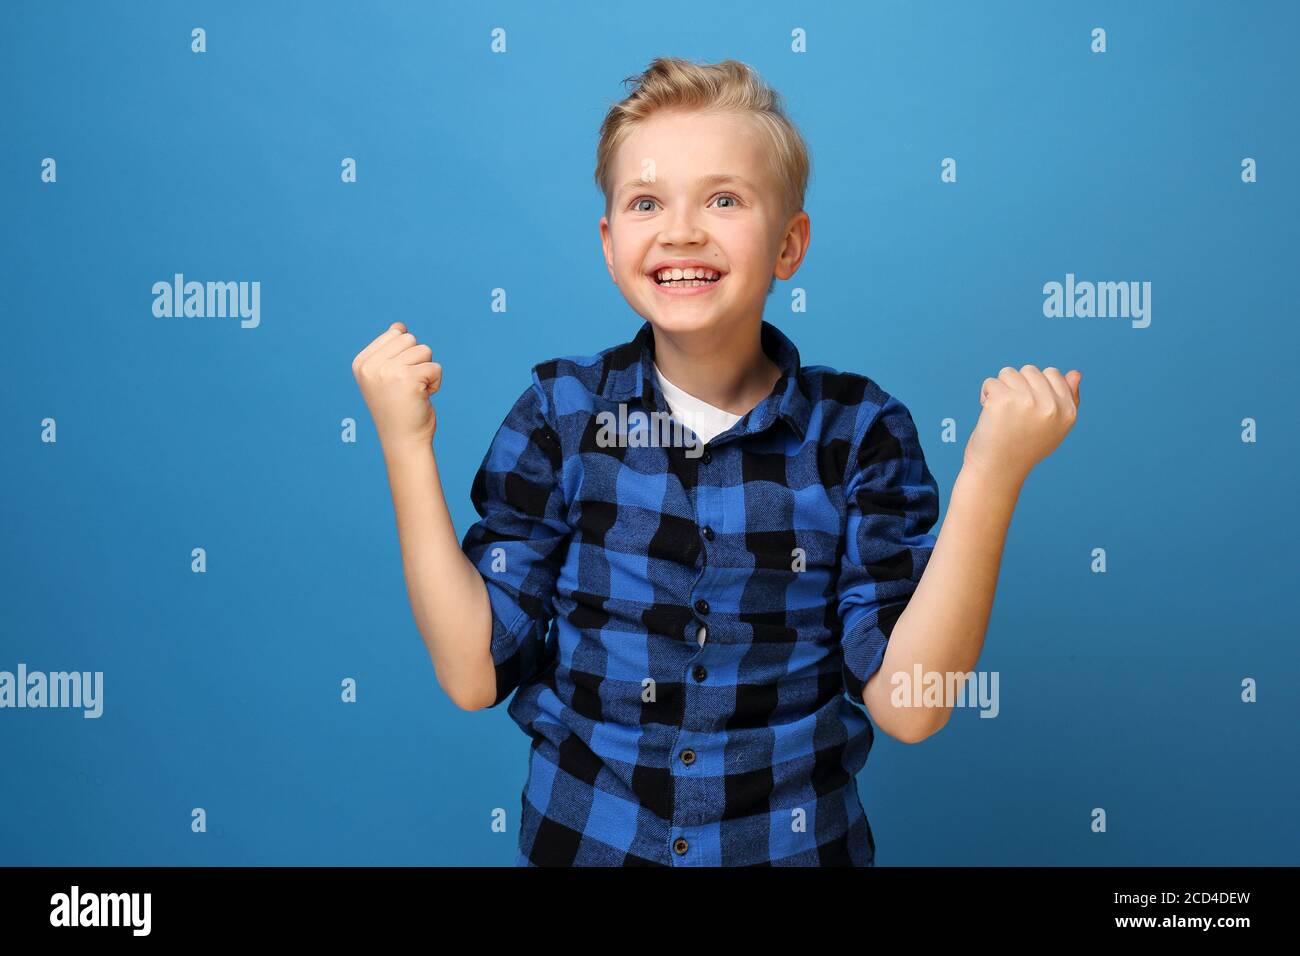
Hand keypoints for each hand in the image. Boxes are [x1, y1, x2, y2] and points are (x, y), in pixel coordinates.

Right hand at [351, 322, 441, 449]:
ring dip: (427, 371)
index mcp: (361, 363)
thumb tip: (399, 326)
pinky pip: (435, 367)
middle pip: (410, 339)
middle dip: (417, 361)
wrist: (403, 441)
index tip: (397, 380)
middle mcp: (370, 365)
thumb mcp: (387, 376)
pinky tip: (423, 397)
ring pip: (424, 350)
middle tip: (408, 386)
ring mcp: (387, 371)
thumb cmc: (398, 409)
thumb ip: (390, 350)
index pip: (395, 334)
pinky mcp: (408, 378)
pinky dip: (436, 383)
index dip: (405, 356)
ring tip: (415, 392)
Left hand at [963, 365, 1080, 483]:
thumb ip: (1068, 400)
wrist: (997, 470)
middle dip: (1017, 387)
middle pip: (1030, 370)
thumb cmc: (1023, 448)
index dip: (1035, 388)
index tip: (1028, 410)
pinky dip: (985, 396)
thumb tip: (1076, 373)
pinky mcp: (1003, 400)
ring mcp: (1027, 401)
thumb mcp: (1054, 428)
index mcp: (1068, 411)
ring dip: (1000, 390)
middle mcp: (1051, 406)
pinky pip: (990, 383)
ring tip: (1001, 414)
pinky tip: (988, 415)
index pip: (1053, 374)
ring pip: (1009, 373)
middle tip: (1013, 414)